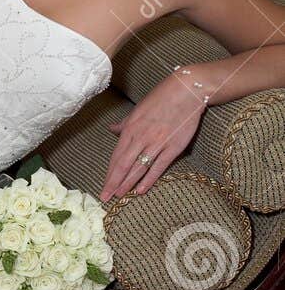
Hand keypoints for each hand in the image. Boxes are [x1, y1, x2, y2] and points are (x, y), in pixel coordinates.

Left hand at [100, 72, 206, 201]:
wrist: (186, 91)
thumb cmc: (161, 98)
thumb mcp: (138, 109)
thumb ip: (124, 124)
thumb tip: (111, 129)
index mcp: (131, 128)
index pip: (116, 156)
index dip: (109, 173)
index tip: (103, 186)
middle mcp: (141, 138)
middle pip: (123, 165)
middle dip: (113, 183)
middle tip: (105, 198)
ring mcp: (158, 143)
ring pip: (138, 168)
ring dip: (127, 184)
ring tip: (119, 196)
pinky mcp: (174, 147)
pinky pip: (158, 167)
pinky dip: (149, 179)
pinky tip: (140, 190)